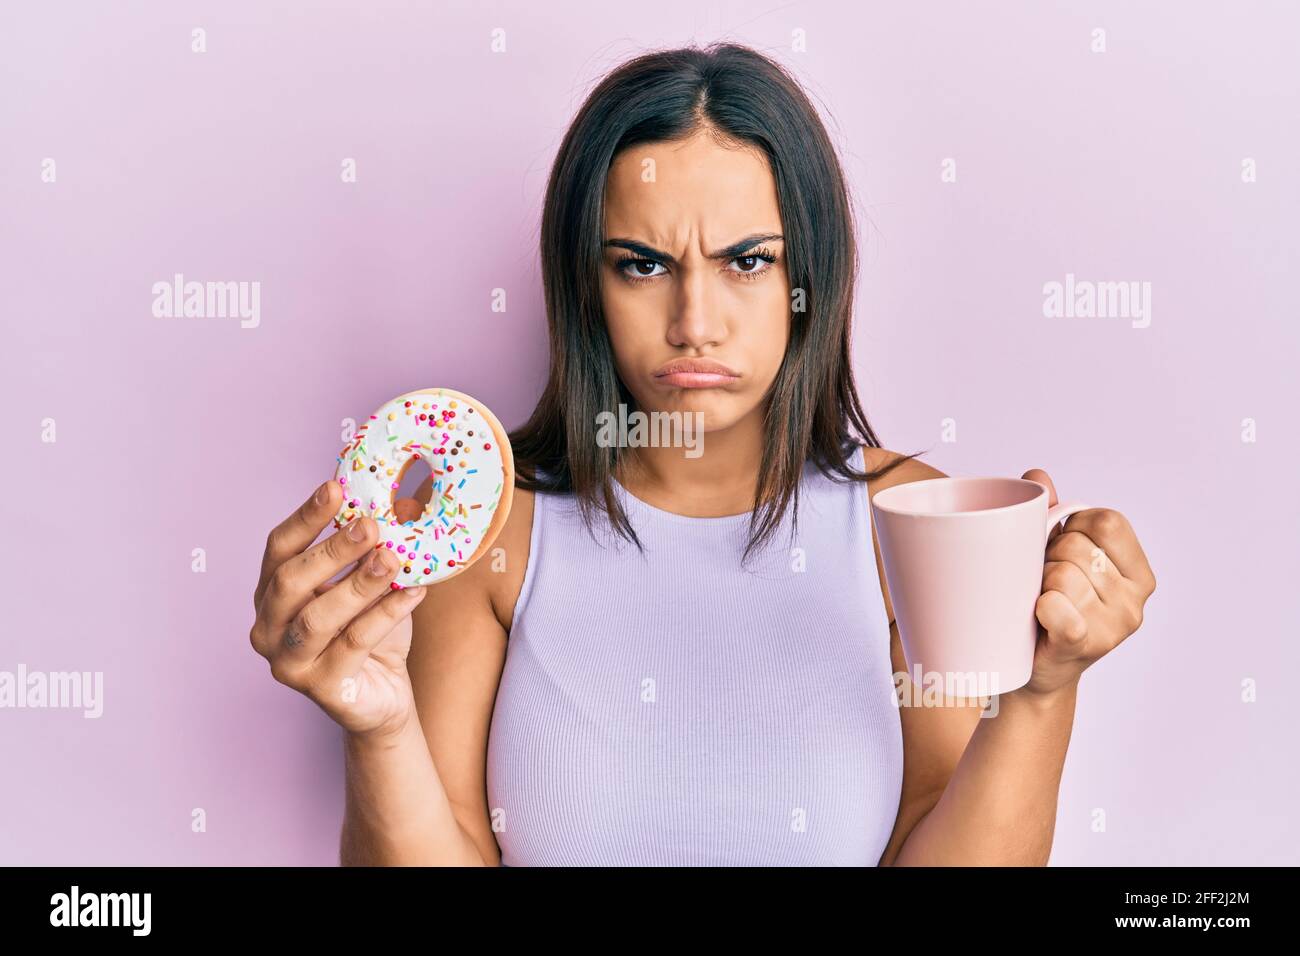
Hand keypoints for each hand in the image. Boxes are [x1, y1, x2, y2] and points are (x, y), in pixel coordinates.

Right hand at [248, 479, 432, 738]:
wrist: (384, 695)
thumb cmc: (369, 631)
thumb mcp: (365, 585)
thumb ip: (367, 551)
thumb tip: (397, 499)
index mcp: (271, 594)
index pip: (278, 548)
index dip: (305, 517)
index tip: (335, 488)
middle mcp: (268, 628)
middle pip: (290, 581)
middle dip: (332, 550)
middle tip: (370, 525)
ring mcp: (289, 663)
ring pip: (318, 617)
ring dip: (358, 584)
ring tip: (393, 558)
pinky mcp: (322, 689)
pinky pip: (354, 644)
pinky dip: (386, 614)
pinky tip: (413, 592)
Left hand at [1019, 468, 1156, 698]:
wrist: (1032, 672)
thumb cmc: (1045, 607)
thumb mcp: (1052, 557)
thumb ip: (1050, 514)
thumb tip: (1037, 476)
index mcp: (1137, 570)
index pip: (1106, 520)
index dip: (1071, 526)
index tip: (1058, 548)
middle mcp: (1137, 597)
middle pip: (1077, 546)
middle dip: (1048, 557)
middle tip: (1043, 582)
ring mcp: (1117, 624)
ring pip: (1063, 574)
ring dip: (1039, 584)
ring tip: (1039, 602)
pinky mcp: (1089, 644)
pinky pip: (1058, 606)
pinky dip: (1041, 607)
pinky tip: (1039, 618)